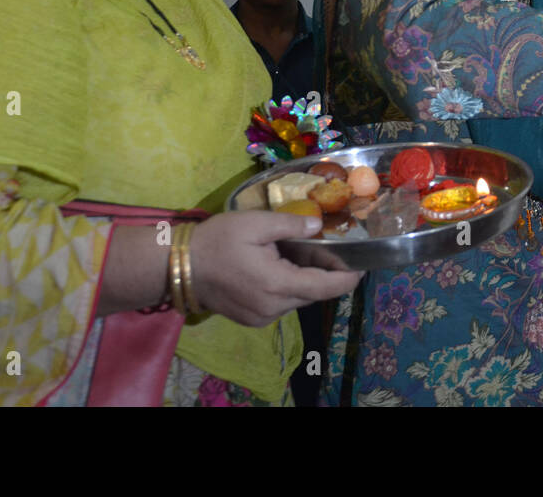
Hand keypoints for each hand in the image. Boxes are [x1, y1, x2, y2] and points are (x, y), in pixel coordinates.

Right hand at [190, 211, 362, 327]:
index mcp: (278, 284)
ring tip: (305, 254)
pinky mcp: (252, 319)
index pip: (326, 287)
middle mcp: (274, 308)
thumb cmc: (217, 241)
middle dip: (327, 274)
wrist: (178, 267)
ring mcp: (262, 317)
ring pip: (298, 299)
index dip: (348, 278)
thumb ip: (292, 226)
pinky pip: (281, 304)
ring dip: (306, 280)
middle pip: (314, 294)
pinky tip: (283, 267)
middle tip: (331, 249)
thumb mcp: (256, 223)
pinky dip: (289, 288)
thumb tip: (318, 226)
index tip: (363, 266)